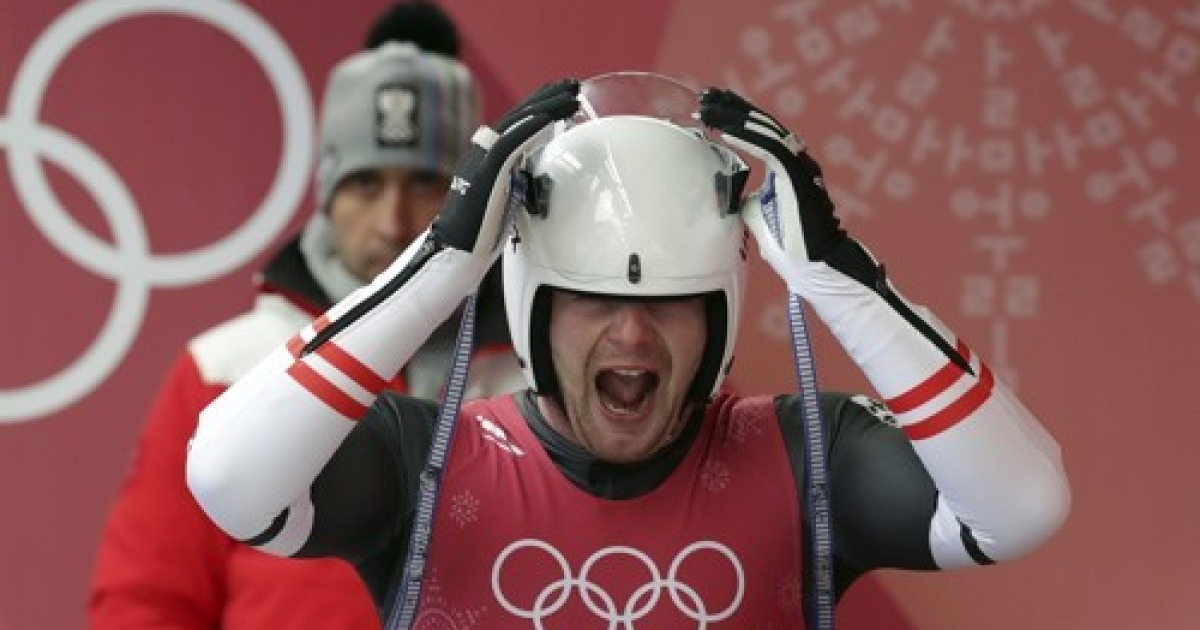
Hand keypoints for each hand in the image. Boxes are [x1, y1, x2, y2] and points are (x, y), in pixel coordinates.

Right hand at [431, 79, 580, 259]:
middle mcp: (483, 153)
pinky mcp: (486, 173)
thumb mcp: (506, 200)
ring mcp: (482, 160)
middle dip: (546, 97)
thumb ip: (519, 183)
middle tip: (572, 84)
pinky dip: (530, 128)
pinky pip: (510, 143)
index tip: (562, 96)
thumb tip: (538, 179)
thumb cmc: (480, 235)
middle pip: (518, 115)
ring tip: (571, 94)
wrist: (454, 252)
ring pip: (516, 123)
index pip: (516, 124)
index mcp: (488, 159)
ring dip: (545, 106)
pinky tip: (551, 118)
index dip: (539, 107)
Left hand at [698, 88, 846, 271]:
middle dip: (732, 107)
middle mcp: (796, 160)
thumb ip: (743, 196)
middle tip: (705, 94)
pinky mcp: (798, 178)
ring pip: (766, 131)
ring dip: (735, 118)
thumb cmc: (788, 244)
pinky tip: (727, 131)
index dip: (736, 115)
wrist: (814, 264)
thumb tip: (723, 189)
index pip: (760, 132)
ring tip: (710, 108)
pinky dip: (749, 138)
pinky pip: (772, 150)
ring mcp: (800, 167)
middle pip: (762, 124)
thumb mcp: (756, 213)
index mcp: (787, 166)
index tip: (711, 104)